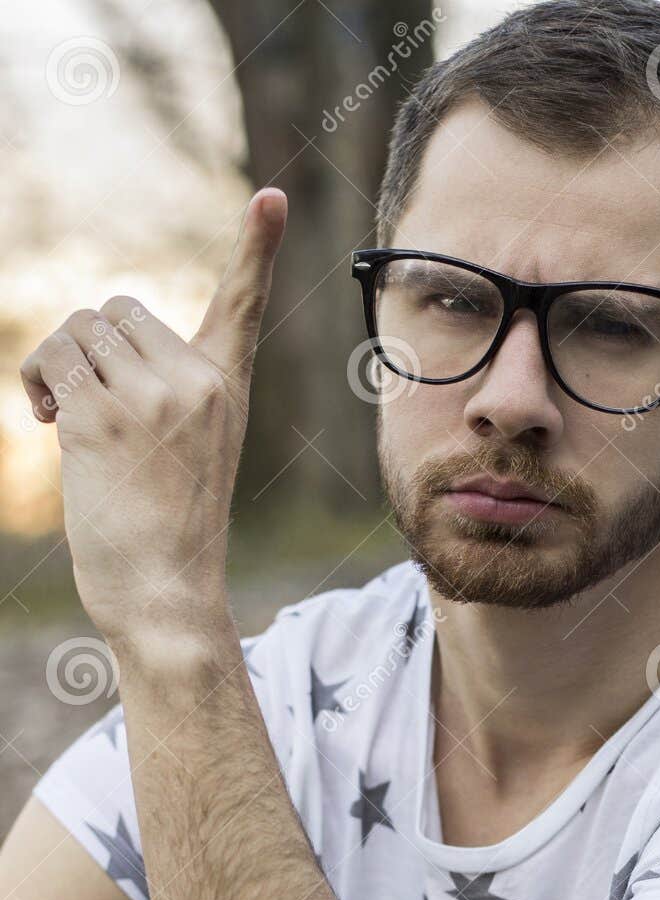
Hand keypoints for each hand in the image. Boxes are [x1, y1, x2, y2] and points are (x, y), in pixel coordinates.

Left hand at [20, 188, 286, 650]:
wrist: (165, 595)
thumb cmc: (169, 534)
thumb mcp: (186, 453)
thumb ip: (158, 392)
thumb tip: (86, 348)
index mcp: (227, 391)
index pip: (243, 306)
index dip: (256, 249)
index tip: (272, 195)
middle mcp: (198, 384)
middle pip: (121, 309)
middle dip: (90, 347)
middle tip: (83, 404)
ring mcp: (153, 398)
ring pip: (81, 328)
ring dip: (58, 364)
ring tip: (64, 417)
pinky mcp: (104, 417)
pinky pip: (54, 360)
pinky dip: (39, 382)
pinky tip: (50, 423)